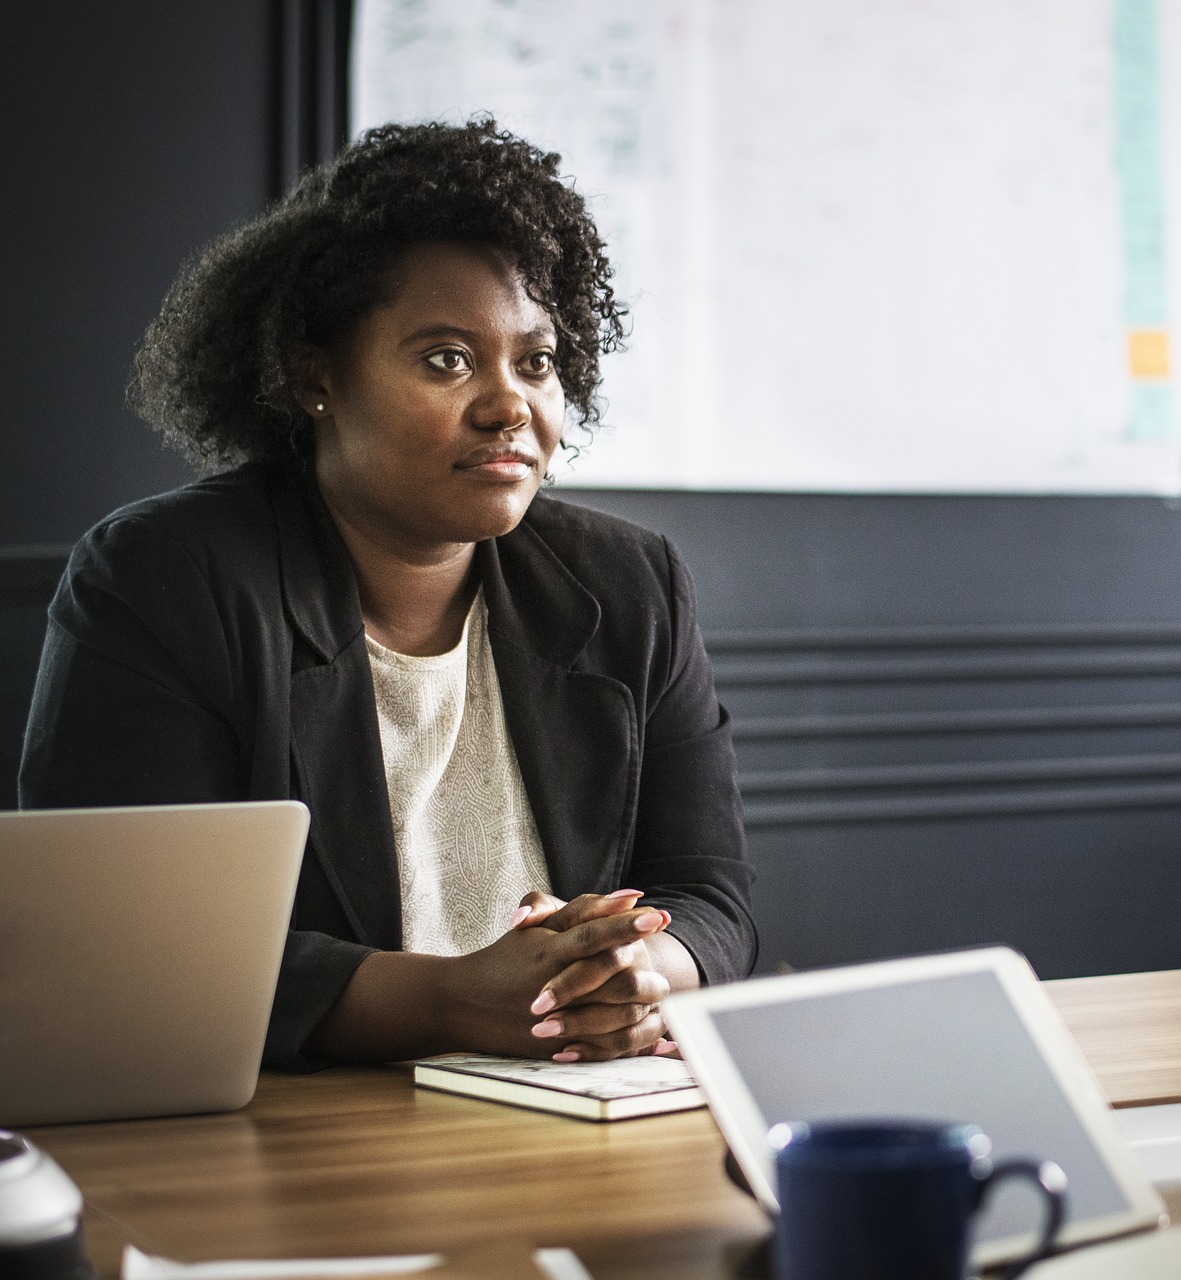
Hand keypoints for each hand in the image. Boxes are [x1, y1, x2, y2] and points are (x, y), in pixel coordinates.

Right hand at [440, 905, 669, 1059]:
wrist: (462, 1004)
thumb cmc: (504, 959)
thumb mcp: (537, 928)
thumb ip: (582, 911)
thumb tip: (631, 896)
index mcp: (549, 952)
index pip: (594, 935)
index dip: (628, 925)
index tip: (659, 915)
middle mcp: (554, 986)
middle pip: (610, 977)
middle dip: (645, 968)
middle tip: (668, 973)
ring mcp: (556, 1020)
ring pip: (612, 1015)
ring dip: (643, 1005)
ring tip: (663, 992)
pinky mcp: (557, 1047)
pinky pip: (603, 1048)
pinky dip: (634, 1042)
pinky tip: (657, 1034)